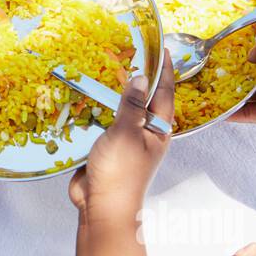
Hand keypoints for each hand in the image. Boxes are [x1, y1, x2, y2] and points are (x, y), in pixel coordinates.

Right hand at [68, 61, 174, 217]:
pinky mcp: (106, 146)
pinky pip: (105, 121)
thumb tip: (141, 76)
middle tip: (135, 50)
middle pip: (144, 98)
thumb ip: (132, 104)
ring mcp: (126, 140)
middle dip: (141, 76)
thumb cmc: (120, 172)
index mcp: (159, 129)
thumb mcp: (127, 132)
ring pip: (123, 109)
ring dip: (118, 92)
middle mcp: (145, 132)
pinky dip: (99, 107)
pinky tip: (90, 96)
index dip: (164, 69)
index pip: (164, 92)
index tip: (164, 48)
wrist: (101, 207)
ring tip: (112, 67)